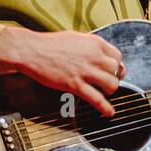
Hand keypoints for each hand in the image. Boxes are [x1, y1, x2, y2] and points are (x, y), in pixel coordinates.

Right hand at [0, 27, 125, 116]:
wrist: (32, 51)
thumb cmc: (50, 44)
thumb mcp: (76, 37)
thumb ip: (91, 46)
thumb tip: (100, 54)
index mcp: (95, 43)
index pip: (117, 56)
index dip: (116, 65)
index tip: (113, 70)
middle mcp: (94, 56)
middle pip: (117, 71)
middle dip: (114, 78)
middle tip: (107, 81)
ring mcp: (85, 71)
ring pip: (111, 85)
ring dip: (110, 90)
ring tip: (104, 92)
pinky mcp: (75, 85)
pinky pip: (97, 99)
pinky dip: (105, 108)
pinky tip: (109, 112)